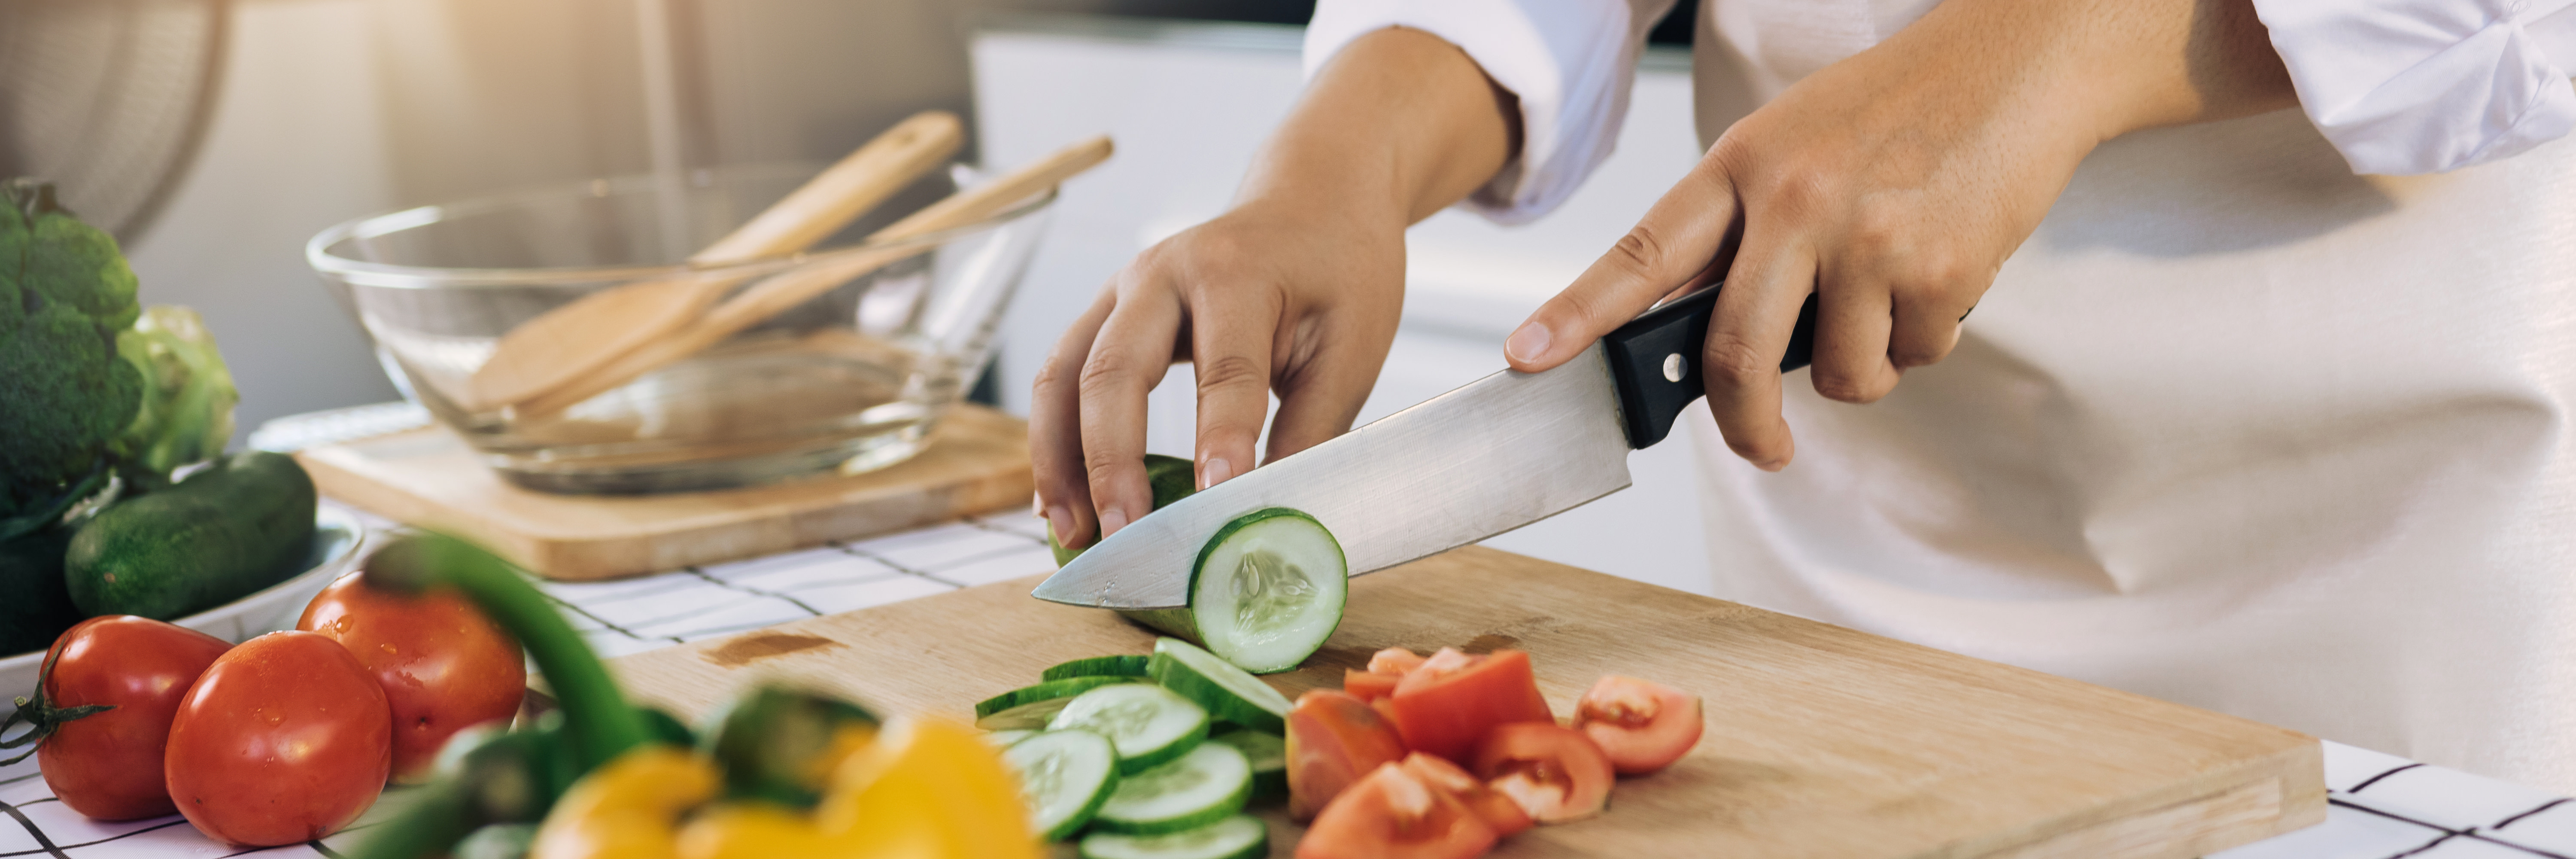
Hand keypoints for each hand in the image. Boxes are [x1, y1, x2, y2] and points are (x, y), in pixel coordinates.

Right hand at [1030, 201, 1404, 548]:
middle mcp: (1162, 273)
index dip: (1220, 439)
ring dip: (1059, 458)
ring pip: (1064, 375)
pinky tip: (1061, 499)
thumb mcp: (1351, 347)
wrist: (1315, 201)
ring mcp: (1123, 290)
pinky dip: (1054, 440)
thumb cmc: (1340, 272)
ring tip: (1073, 531)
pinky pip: (1061, 377)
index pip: (1224, 369)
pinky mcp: (1108, 313)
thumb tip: (1271, 515)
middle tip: (1125, 535)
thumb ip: (1311, 429)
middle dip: (1111, 460)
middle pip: (1113, 369)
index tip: (1217, 506)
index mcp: (1235, 272)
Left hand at [1502, 0, 2294, 469]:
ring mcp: (1866, 240)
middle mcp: (1794, 203)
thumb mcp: (1792, 146)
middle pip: (1734, 355)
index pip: (1641, 251)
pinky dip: (1924, 340)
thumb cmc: (1894, 111)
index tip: (1528, 358)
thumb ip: (1742, 232)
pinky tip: (1938, 276)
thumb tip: (1702, 337)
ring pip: (1840, 374)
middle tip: (1762, 448)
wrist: (2016, 64)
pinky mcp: (1936, 271)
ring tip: (1888, 304)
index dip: (1578, 313)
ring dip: (1863, 370)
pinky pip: (1913, 357)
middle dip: (1746, 426)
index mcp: (1742, 167)